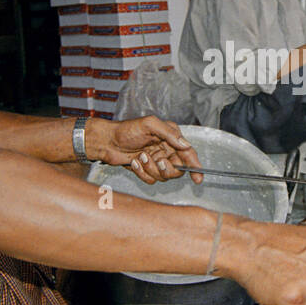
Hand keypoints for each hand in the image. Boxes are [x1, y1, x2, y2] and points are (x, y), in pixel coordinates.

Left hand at [87, 116, 201, 183]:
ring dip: (151, 169)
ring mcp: (156, 161)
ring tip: (140, 157)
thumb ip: (169, 134)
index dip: (195, 166)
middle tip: (159, 161)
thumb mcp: (150, 125)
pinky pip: (151, 180)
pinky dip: (142, 173)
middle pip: (178, 169)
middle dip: (168, 169)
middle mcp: (166, 150)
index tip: (198, 177)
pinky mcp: (146, 170)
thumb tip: (186, 145)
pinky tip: (134, 162)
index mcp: (170, 138)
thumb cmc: (126, 130)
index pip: (188, 154)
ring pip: (164, 176)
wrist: (107, 142)